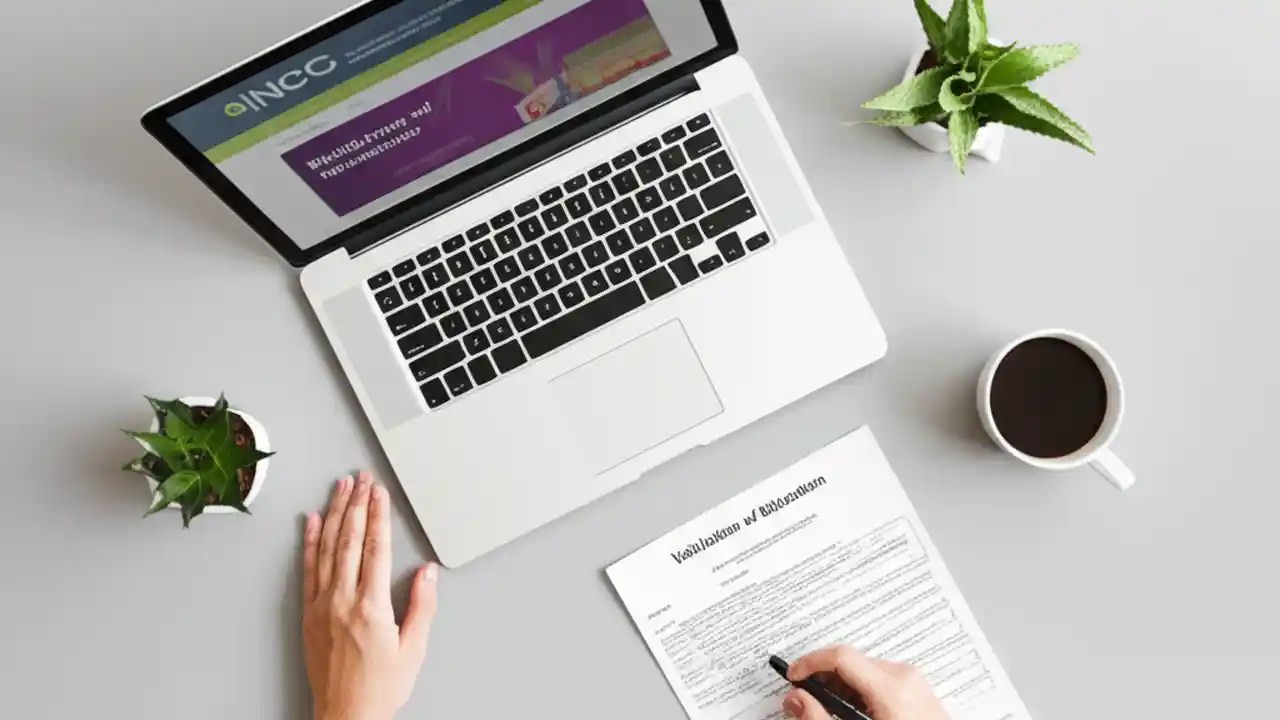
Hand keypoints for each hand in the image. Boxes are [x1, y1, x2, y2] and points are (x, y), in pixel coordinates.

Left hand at [301, 472, 438, 719]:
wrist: (344, 716)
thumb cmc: (379, 689)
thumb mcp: (414, 649)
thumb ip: (421, 606)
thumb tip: (426, 573)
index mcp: (371, 606)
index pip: (376, 548)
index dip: (379, 515)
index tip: (380, 493)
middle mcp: (343, 601)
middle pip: (350, 539)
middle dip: (357, 504)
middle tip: (361, 479)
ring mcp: (322, 606)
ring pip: (327, 548)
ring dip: (334, 514)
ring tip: (340, 489)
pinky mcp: (309, 614)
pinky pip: (308, 569)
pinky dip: (309, 542)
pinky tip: (311, 522)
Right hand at [782, 645, 947, 719]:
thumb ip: (820, 719)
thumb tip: (797, 700)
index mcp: (891, 690)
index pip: (841, 657)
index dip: (810, 663)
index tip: (793, 676)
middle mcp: (905, 678)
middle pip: (851, 663)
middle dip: (823, 679)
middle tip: (805, 699)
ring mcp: (915, 682)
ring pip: (864, 670)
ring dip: (842, 687)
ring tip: (831, 711)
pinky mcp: (918, 689)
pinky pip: (881, 679)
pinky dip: (861, 691)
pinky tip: (854, 713)